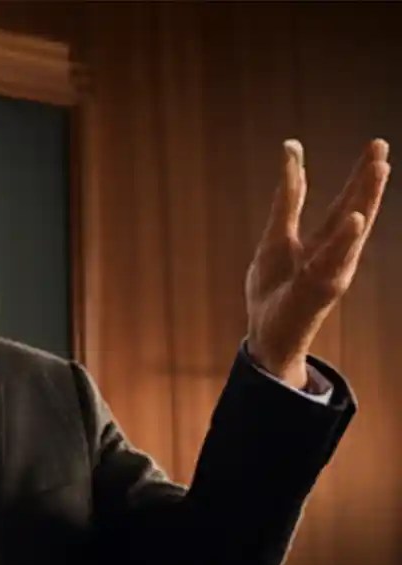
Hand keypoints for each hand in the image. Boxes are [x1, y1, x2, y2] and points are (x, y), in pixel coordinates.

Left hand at [245, 138, 389, 387]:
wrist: (266, 336)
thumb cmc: (274, 290)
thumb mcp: (276, 237)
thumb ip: (287, 202)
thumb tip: (292, 158)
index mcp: (324, 242)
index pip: (346, 203)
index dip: (360, 176)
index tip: (376, 145)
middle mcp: (335, 254)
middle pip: (355, 210)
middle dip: (369, 180)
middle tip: (381, 147)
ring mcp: (330, 271)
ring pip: (352, 231)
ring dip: (367, 199)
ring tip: (379, 168)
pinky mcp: (318, 287)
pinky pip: (333, 260)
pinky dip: (345, 240)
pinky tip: (357, 218)